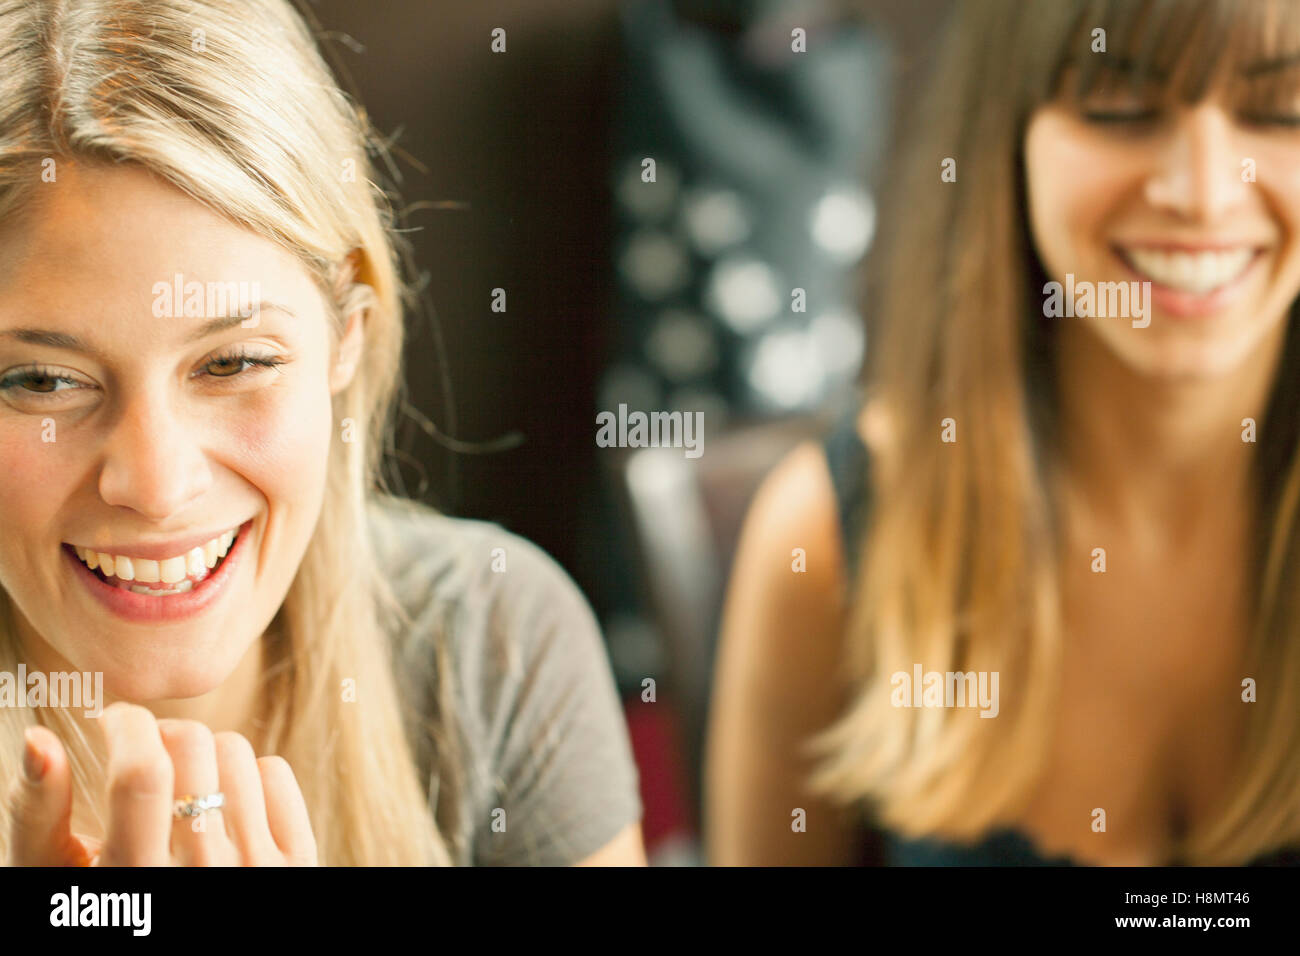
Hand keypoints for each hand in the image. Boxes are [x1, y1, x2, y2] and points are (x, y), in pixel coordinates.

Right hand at [7, 702, 317, 865]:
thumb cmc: (105, 913)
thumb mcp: (57, 881)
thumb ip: (39, 812)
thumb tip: (39, 737)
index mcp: (135, 881)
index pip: (142, 772)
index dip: (126, 725)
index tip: (115, 721)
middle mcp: (205, 876)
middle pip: (193, 746)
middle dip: (161, 734)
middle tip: (146, 756)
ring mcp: (259, 870)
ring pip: (236, 751)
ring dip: (203, 755)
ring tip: (182, 788)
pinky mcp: (299, 863)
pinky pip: (276, 772)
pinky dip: (247, 776)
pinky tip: (223, 805)